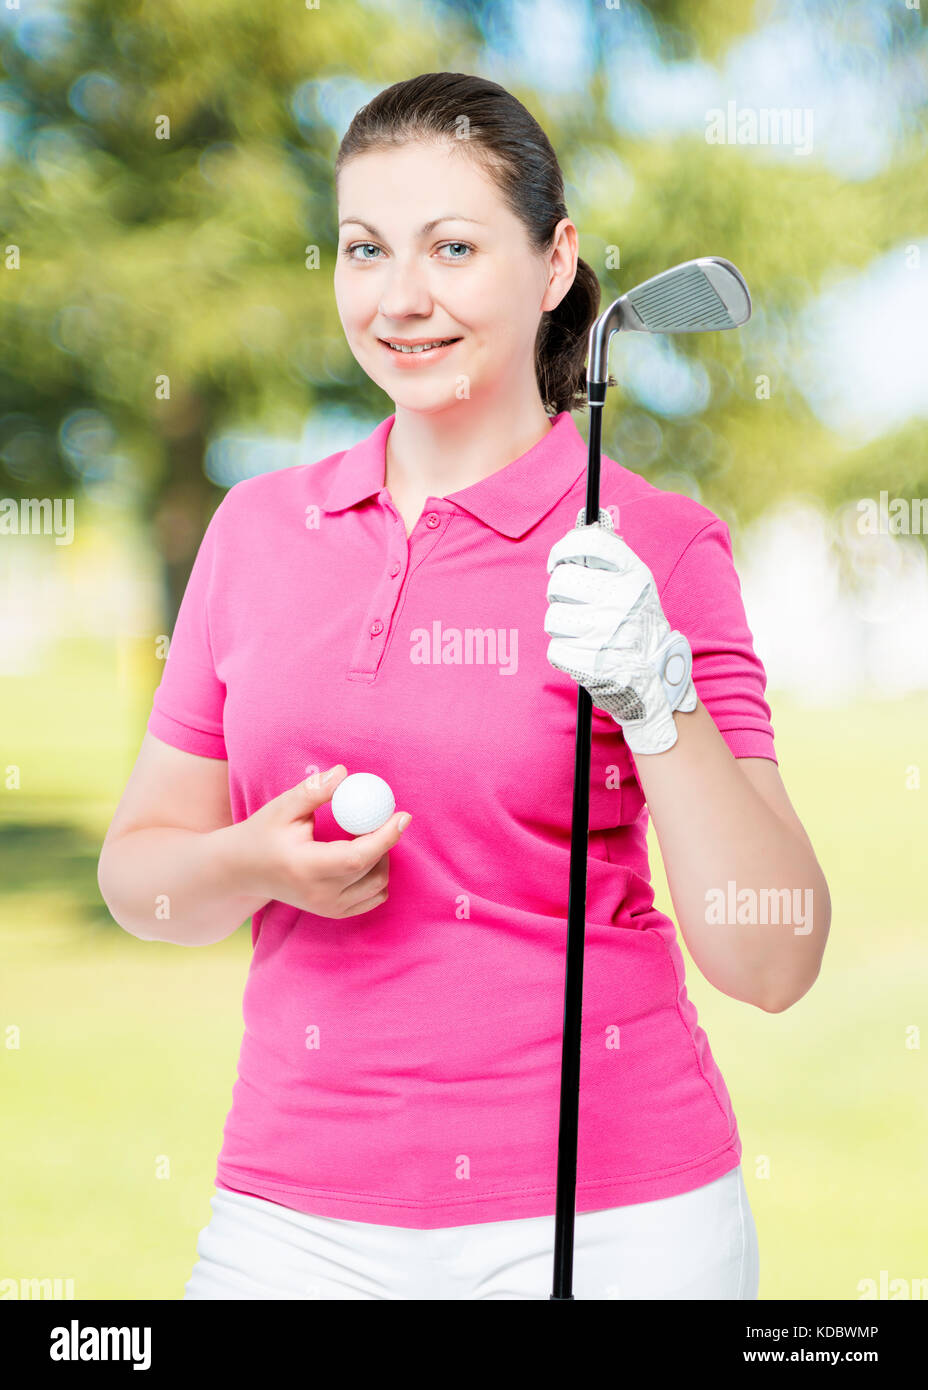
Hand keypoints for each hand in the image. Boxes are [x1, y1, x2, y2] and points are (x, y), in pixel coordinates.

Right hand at [229, 766, 411, 917]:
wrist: (242, 871)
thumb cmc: (263, 834)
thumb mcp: (283, 807)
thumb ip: (314, 790)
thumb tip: (344, 773)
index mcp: (306, 867)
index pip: (358, 857)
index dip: (386, 836)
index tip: (403, 815)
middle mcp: (319, 894)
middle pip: (372, 869)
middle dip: (386, 840)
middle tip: (381, 816)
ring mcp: (327, 907)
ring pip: (378, 886)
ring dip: (383, 858)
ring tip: (367, 835)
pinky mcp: (333, 912)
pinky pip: (372, 898)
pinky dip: (378, 876)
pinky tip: (365, 856)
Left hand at [544, 507, 696, 754]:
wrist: (657, 680)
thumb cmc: (637, 625)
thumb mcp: (634, 584)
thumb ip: (608, 552)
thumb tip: (586, 514)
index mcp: (634, 575)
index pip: (588, 542)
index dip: (563, 549)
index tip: (557, 562)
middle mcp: (622, 600)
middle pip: (560, 581)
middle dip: (560, 594)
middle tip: (574, 604)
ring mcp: (607, 632)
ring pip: (553, 617)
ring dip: (562, 627)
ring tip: (584, 633)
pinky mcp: (592, 663)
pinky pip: (555, 649)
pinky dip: (565, 654)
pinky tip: (585, 654)